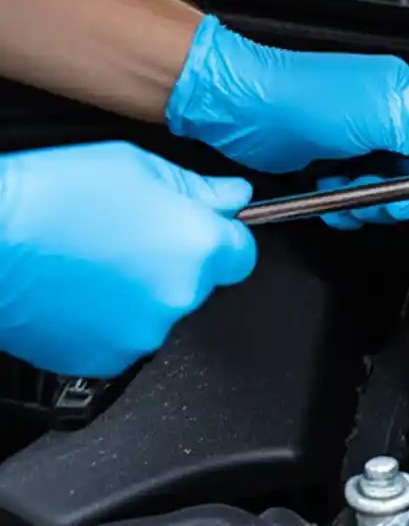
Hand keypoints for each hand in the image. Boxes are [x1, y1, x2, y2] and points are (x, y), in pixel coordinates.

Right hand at [0, 142, 256, 376]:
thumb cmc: (50, 197)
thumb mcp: (137, 166)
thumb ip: (197, 188)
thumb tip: (233, 198)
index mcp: (198, 247)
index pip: (242, 254)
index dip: (221, 238)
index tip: (198, 230)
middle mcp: (179, 296)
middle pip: (197, 282)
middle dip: (172, 262)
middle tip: (125, 237)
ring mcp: (143, 333)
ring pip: (158, 311)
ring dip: (139, 293)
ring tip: (92, 262)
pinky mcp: (106, 360)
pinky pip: (122, 337)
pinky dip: (107, 320)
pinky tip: (77, 290)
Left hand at [164, 16, 408, 228]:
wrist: (242, 106)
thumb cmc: (302, 96)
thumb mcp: (384, 115)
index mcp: (407, 100)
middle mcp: (388, 121)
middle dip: (402, 198)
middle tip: (384, 196)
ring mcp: (360, 144)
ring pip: (388, 196)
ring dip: (368, 204)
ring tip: (347, 190)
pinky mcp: (335, 164)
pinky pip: (356, 202)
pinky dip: (344, 207)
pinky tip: (329, 193)